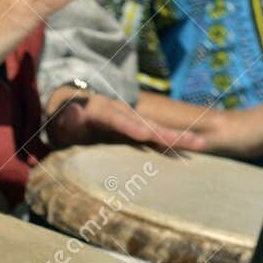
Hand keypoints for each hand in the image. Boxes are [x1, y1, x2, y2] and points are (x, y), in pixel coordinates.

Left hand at [46, 89, 205, 150]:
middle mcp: (122, 114)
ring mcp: (131, 121)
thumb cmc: (62, 118)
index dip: (130, 126)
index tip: (143, 134)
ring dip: (179, 138)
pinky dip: (171, 146)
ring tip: (203, 145)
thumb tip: (73, 112)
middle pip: (148, 124)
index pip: (117, 120)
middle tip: (196, 141)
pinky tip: (189, 155)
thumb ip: (67, 118)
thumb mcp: (59, 119)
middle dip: (169, 134)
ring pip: (157, 130)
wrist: (70, 107)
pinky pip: (155, 138)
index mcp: (101, 112)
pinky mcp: (134, 130)